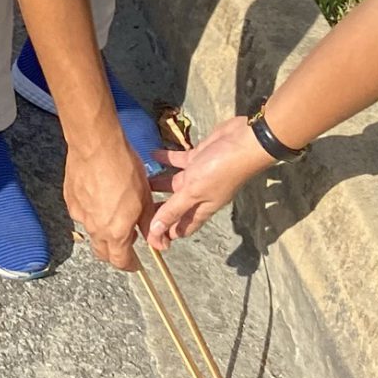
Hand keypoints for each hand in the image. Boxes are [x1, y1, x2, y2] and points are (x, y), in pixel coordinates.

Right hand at [66, 126, 157, 271]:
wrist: (95, 145)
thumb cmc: (124, 168)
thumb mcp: (144, 197)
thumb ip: (149, 224)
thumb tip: (159, 245)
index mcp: (116, 231)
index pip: (121, 262)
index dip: (130, 265)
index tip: (136, 263)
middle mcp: (94, 228)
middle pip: (102, 252)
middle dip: (114, 253)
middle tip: (127, 240)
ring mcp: (79, 214)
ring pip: (92, 231)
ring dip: (103, 230)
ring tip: (114, 211)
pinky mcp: (70, 199)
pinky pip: (82, 213)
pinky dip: (92, 212)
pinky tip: (99, 195)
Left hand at [148, 114, 276, 243]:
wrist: (243, 141)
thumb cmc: (221, 170)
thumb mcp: (193, 191)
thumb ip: (173, 210)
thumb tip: (155, 233)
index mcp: (201, 208)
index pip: (181, 227)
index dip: (165, 233)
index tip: (145, 236)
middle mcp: (199, 194)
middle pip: (174, 206)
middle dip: (157, 209)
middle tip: (134, 207)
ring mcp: (198, 175)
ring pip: (173, 184)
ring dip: (157, 183)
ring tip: (137, 182)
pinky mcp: (197, 158)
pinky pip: (177, 161)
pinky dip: (165, 159)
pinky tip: (150, 154)